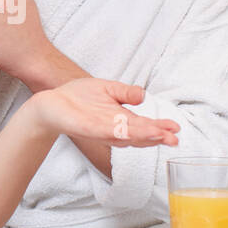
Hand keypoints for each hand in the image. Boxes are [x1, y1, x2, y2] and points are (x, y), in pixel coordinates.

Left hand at [27, 78, 179, 146]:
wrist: (52, 101)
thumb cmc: (79, 96)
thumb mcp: (108, 88)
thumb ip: (126, 93)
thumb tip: (143, 95)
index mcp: (121, 120)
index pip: (145, 126)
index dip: (160, 128)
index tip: (176, 128)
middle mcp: (115, 129)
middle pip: (140, 136)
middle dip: (158, 137)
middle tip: (174, 138)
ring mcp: (103, 130)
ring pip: (128, 136)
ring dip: (144, 137)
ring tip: (161, 135)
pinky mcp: (90, 129)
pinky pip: (109, 132)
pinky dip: (122, 133)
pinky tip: (134, 132)